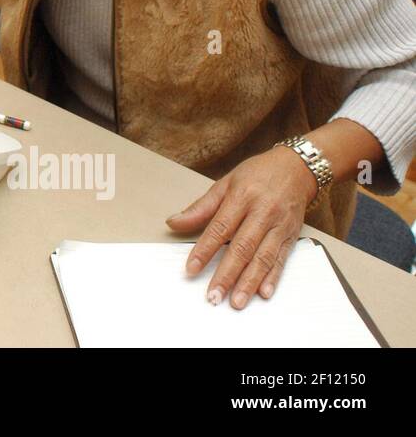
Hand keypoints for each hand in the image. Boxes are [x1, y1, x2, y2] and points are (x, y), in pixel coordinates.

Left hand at [165, 146, 317, 308]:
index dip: (204, 250)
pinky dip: (273, 278)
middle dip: (227, 274)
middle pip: (242, 247)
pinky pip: (282, 259)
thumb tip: (174, 222)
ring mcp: (279, 226)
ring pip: (263, 257)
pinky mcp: (292, 235)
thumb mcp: (225, 183)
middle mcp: (262, 212)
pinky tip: (264, 293)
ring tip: (236, 301)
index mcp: (242, 197)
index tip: (192, 269)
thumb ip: (201, 207)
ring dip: (249, 282)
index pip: (219, 228)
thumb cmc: (258, 174)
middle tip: (214, 295)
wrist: (297, 168)